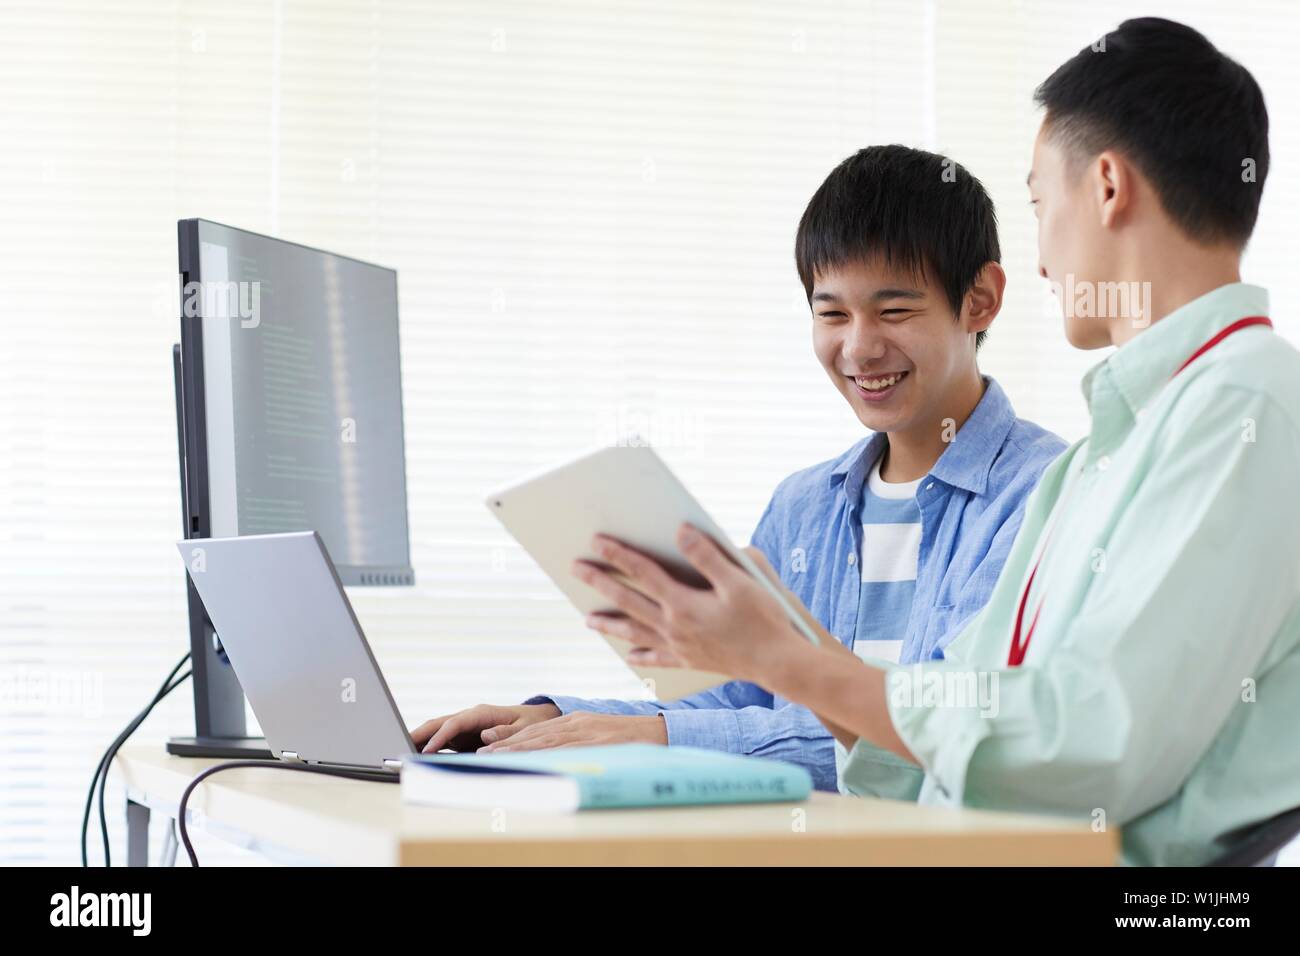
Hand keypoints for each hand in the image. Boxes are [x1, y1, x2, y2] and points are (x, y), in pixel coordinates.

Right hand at [410, 702, 560, 752]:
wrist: (536, 720)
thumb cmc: (531, 723)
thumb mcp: (524, 727)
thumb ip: (505, 732)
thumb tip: (484, 736)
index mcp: (481, 713)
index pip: (455, 723)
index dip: (440, 736)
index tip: (427, 750)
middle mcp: (469, 718)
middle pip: (438, 724)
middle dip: (418, 734)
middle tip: (398, 746)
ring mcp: (464, 727)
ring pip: (436, 732)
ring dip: (419, 741)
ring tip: (400, 753)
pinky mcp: (463, 737)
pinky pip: (442, 741)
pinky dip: (428, 748)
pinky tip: (417, 758)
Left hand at [480, 712, 667, 752]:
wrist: (660, 732)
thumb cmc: (631, 739)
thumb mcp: (600, 735)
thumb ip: (578, 739)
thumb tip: (555, 754)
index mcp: (577, 721)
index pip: (538, 731)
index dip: (512, 738)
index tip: (489, 745)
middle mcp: (577, 723)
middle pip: (535, 734)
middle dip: (506, 743)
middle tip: (481, 751)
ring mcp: (585, 732)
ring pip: (544, 740)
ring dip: (516, 748)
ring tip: (493, 756)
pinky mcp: (595, 741)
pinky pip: (564, 749)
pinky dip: (543, 754)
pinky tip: (527, 759)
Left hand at [572, 525, 814, 684]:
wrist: (779, 663)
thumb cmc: (764, 618)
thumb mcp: (740, 580)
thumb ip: (707, 555)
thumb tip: (681, 531)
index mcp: (684, 603)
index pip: (643, 572)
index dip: (619, 554)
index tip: (597, 540)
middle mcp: (674, 627)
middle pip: (628, 601)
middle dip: (600, 583)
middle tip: (576, 569)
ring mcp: (680, 647)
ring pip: (635, 632)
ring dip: (610, 623)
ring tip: (588, 619)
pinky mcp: (691, 661)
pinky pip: (658, 660)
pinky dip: (640, 657)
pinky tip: (628, 655)